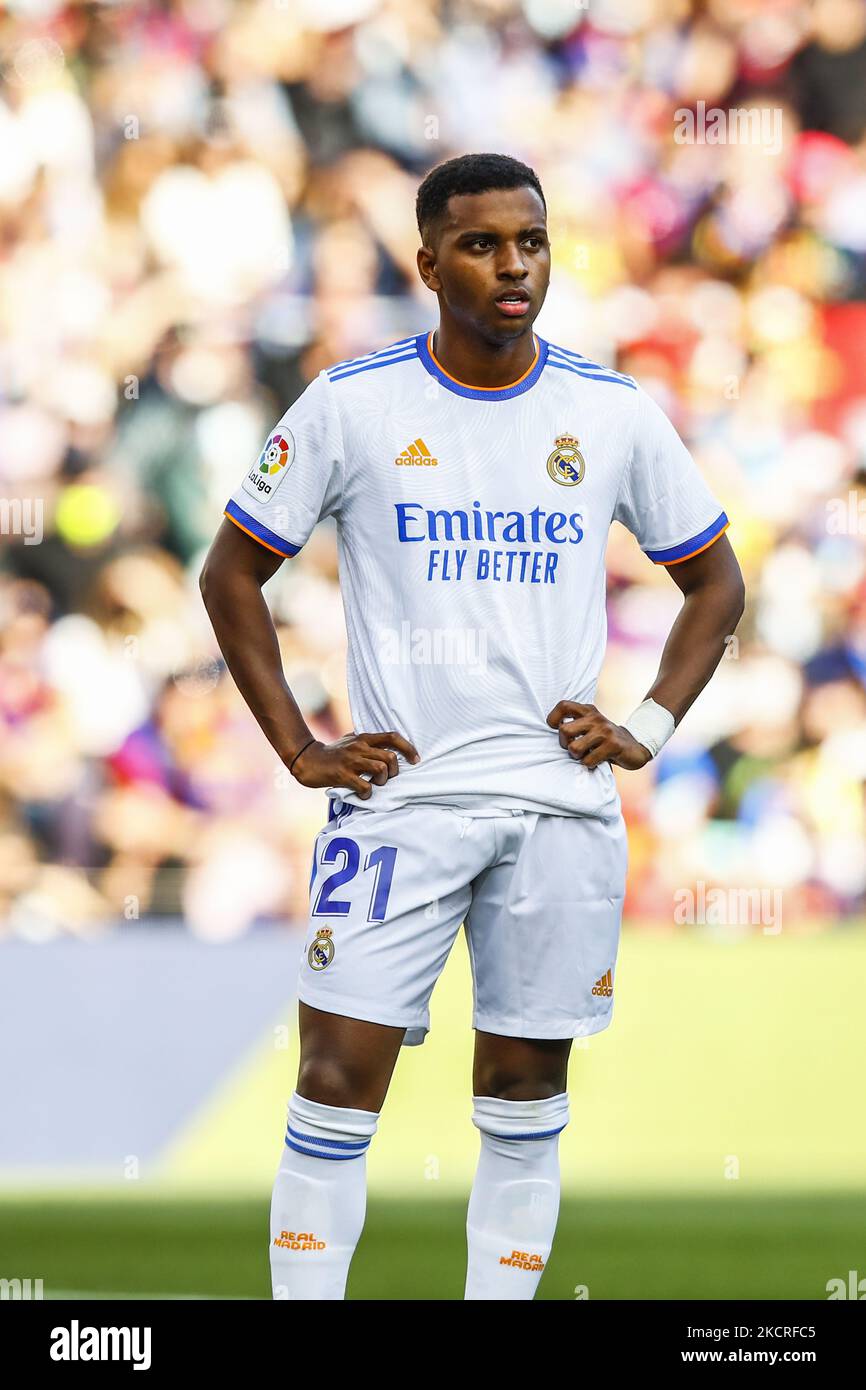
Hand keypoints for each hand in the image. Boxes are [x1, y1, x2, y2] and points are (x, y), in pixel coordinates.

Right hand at [288, 730, 420, 798]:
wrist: (308, 759)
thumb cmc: (333, 753)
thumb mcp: (351, 741)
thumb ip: (368, 744)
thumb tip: (390, 749)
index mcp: (364, 738)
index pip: (392, 737)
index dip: (408, 748)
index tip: (415, 759)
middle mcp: (359, 747)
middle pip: (390, 757)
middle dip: (394, 772)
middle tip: (388, 779)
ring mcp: (351, 761)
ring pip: (381, 770)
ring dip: (382, 782)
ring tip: (375, 785)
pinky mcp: (342, 775)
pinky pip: (365, 786)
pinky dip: (368, 793)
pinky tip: (363, 793)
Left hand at [546, 701, 651, 771]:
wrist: (635, 747)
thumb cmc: (605, 739)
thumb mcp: (591, 725)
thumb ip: (575, 723)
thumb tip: (551, 729)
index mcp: (588, 711)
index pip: (563, 705)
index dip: (554, 718)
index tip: (556, 729)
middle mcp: (596, 718)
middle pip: (564, 730)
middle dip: (564, 744)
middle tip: (574, 748)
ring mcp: (605, 731)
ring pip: (574, 748)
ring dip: (577, 756)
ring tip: (586, 755)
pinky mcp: (613, 745)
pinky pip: (588, 760)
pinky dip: (589, 764)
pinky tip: (597, 760)